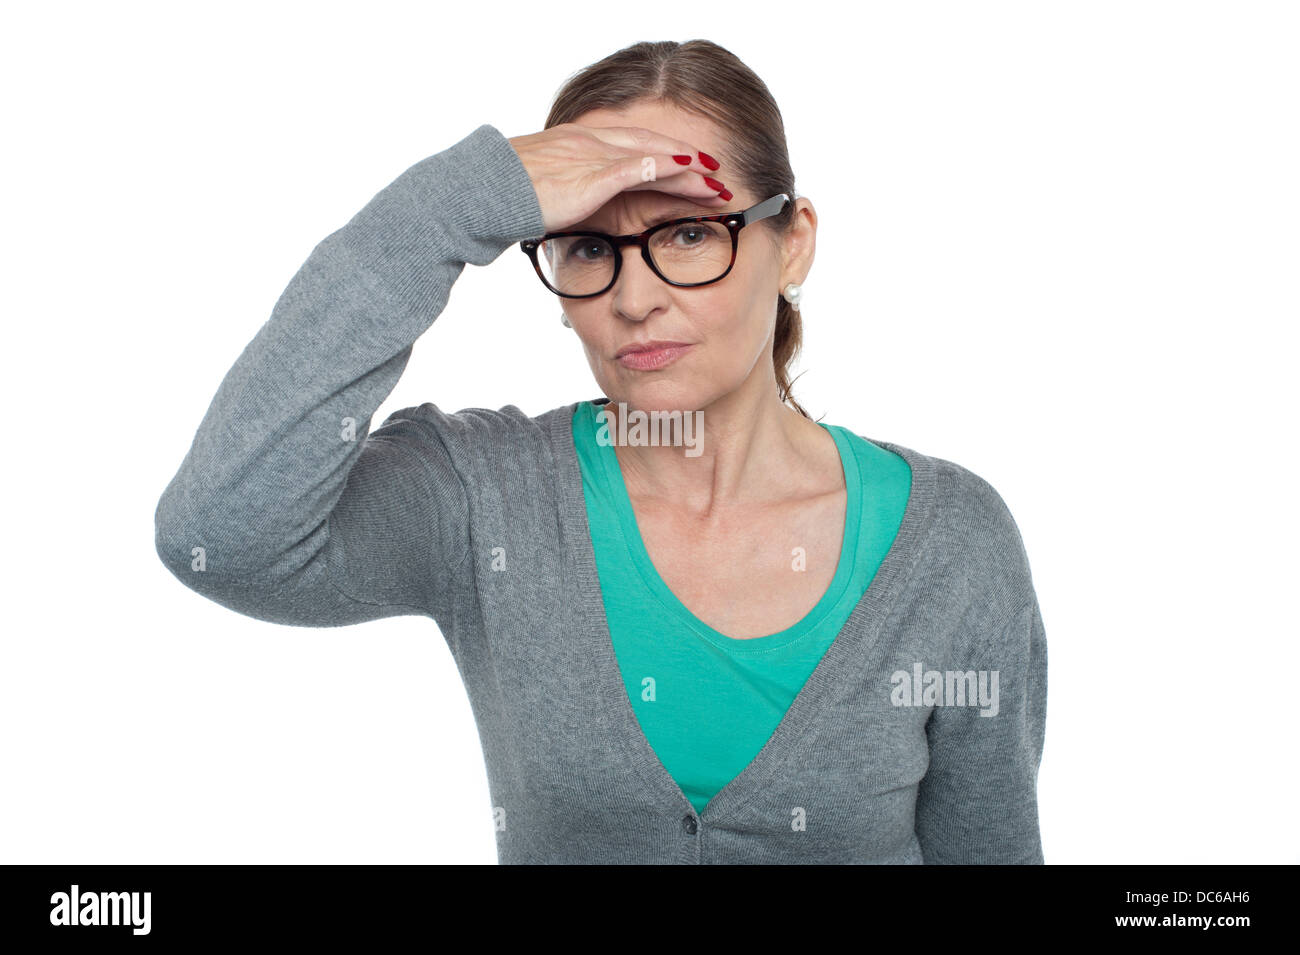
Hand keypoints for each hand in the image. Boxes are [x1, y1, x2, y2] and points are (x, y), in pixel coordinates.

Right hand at [507, 123, 728, 232]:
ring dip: (688, 166)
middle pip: (649, 146)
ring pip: (653, 155)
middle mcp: (587, 143)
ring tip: (716, 179)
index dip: (662, 154)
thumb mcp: (536, 196)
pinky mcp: (591, 174)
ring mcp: (590, 156)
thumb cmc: (496, 198)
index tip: (688, 166)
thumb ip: (560, 200)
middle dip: (686, 157)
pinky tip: (690, 171)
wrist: (477, 192)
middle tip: (716, 169)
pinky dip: (667, 167)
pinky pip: (638, 167)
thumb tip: (567, 217)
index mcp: (574, 146)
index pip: (629, 146)